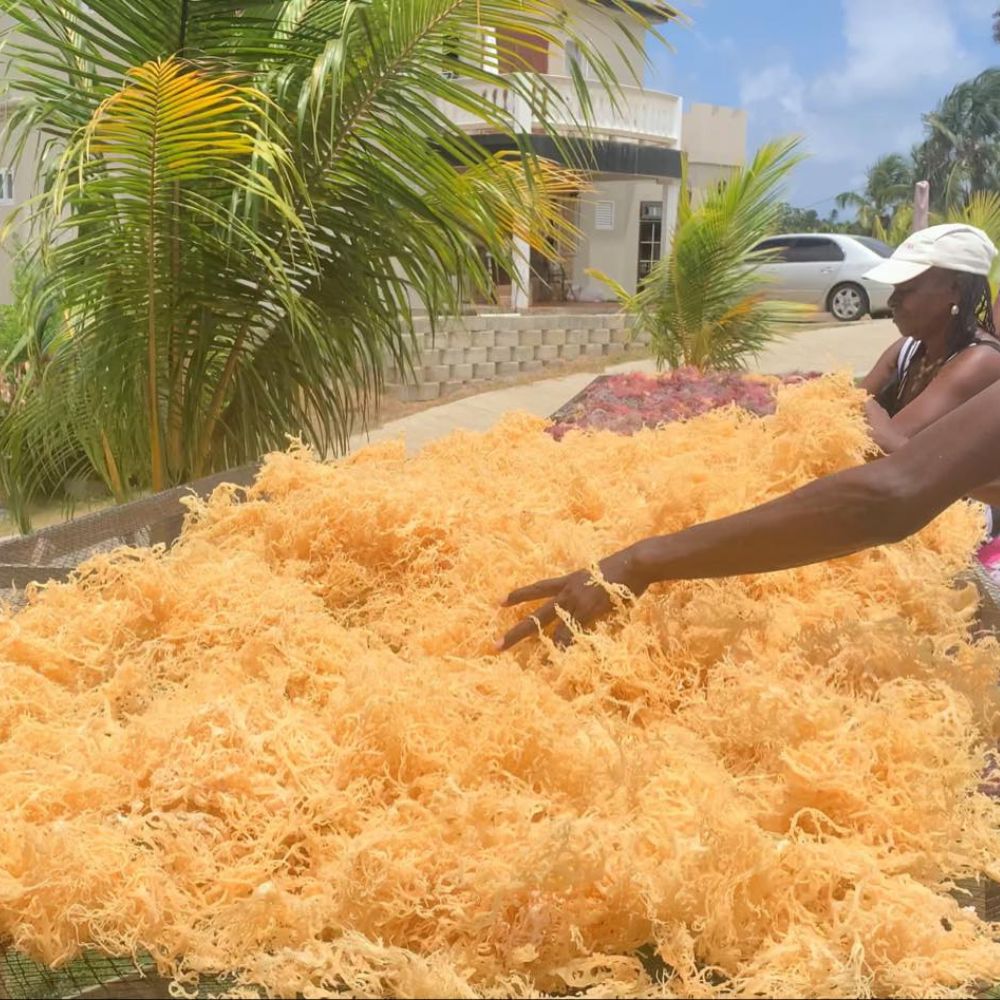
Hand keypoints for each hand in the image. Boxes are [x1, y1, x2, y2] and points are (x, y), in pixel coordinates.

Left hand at [496, 545, 649, 650]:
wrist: (633, 564)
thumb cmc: (624, 569)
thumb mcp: (601, 579)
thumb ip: (594, 591)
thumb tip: (596, 602)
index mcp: (569, 581)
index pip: (538, 588)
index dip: (519, 595)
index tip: (500, 601)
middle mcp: (567, 593)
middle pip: (535, 615)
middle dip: (515, 632)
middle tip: (495, 645)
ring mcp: (576, 604)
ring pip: (549, 629)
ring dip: (537, 647)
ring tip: (526, 665)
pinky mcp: (588, 613)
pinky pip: (572, 635)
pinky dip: (565, 648)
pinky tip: (556, 661)